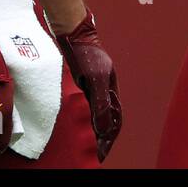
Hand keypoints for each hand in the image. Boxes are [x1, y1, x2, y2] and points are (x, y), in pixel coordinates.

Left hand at [55, 11, 121, 161]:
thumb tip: (103, 128)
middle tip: (97, 155)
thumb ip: (100, 103)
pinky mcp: (84, 81)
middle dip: (105, 139)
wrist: (72, 31)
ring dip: (97, 130)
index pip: (115, 121)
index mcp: (111, 89)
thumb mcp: (94, 78)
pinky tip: (82, 124)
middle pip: (109, 120)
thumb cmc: (85, 52)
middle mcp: (105, 89)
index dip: (109, 139)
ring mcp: (95, 85)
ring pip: (100, 114)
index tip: (101, 154)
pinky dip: (88, 119)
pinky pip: (89, 105)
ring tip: (92, 145)